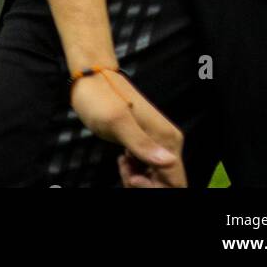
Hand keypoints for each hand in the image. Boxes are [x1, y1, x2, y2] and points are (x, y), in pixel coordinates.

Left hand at [70, 69, 185, 186]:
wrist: (89, 78)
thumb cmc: (99, 97)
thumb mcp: (117, 122)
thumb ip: (142, 144)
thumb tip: (168, 162)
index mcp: (167, 138)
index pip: (176, 181)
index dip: (155, 188)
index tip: (133, 179)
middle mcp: (168, 141)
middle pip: (167, 182)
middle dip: (145, 184)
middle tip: (124, 169)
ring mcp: (158, 141)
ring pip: (157, 177)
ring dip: (138, 177)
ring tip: (121, 162)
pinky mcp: (146, 141)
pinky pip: (148, 167)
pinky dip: (135, 170)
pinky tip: (122, 159)